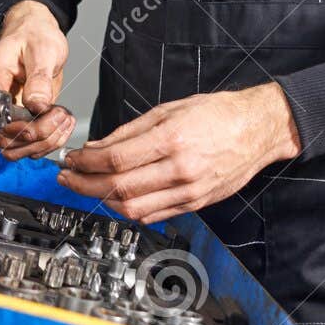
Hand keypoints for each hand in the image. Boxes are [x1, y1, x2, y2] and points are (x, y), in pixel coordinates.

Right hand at [0, 0, 74, 159]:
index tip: (39, 115)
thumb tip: (37, 106)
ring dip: (45, 142)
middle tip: (59, 115)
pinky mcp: (24, 119)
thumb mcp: (42, 49)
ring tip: (64, 119)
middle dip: (37, 136)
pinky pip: (31, 144)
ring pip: (17, 148)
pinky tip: (64, 123)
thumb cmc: (34, 34)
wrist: (37, 31)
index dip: (15, 126)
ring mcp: (9, 112)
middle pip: (5, 140)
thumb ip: (38, 79)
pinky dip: (50, 141)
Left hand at [56, 84, 299, 222]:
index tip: (71, 159)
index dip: (85, 162)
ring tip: (87, 188)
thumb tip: (96, 147)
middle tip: (67, 178)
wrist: (258, 129)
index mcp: (171, 138)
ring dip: (102, 201)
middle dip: (84, 184)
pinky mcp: (196, 203)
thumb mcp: (169, 109)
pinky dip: (129, 211)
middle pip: (119, 187)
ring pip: (133, 209)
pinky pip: (154, 215)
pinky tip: (115, 199)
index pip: (115, 158)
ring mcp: (189, 190)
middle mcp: (180, 168)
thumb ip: (130, 132)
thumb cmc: (217, 113)